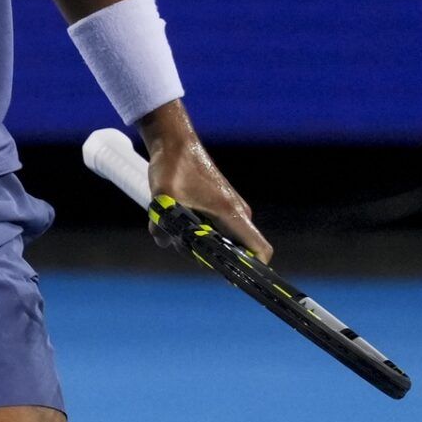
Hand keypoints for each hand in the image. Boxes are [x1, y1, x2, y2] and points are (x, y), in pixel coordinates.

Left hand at [140, 103, 272, 264]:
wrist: (175, 141)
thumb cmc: (173, 166)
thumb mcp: (162, 199)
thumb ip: (161, 227)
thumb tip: (164, 241)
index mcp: (232, 214)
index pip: (260, 251)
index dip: (253, 271)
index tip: (234, 279)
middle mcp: (236, 214)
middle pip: (232, 254)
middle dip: (205, 256)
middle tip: (180, 240)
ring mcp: (228, 211)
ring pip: (217, 243)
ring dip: (193, 242)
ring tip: (173, 223)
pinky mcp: (217, 208)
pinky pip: (210, 232)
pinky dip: (191, 231)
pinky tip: (174, 216)